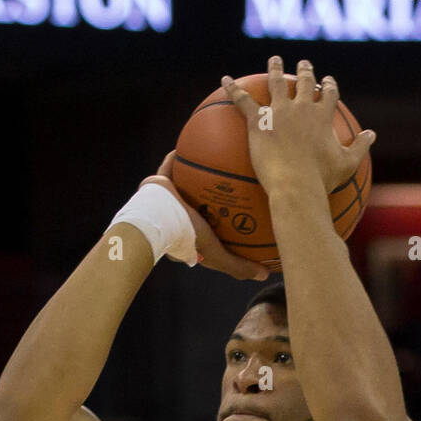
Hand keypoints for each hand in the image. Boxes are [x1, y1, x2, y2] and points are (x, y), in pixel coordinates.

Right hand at [141, 153, 268, 280]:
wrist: (154, 217)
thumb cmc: (185, 235)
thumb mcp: (215, 253)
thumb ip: (238, 265)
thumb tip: (265, 275)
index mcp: (187, 237)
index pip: (208, 235)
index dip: (221, 230)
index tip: (239, 223)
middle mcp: (176, 219)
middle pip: (198, 208)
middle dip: (211, 201)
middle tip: (229, 191)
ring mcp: (165, 201)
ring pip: (184, 187)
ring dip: (196, 178)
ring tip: (214, 166)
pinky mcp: (157, 184)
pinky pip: (170, 166)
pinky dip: (178, 158)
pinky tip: (193, 145)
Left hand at [222, 57, 374, 197]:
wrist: (296, 186)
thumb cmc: (322, 180)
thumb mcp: (347, 165)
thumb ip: (360, 147)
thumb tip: (372, 134)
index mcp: (322, 116)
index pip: (328, 94)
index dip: (328, 86)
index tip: (327, 82)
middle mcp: (302, 107)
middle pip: (305, 82)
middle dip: (306, 71)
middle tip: (304, 65)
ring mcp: (279, 112)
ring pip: (276, 82)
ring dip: (276, 69)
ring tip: (275, 60)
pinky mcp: (258, 121)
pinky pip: (242, 101)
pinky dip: (233, 89)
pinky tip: (225, 79)